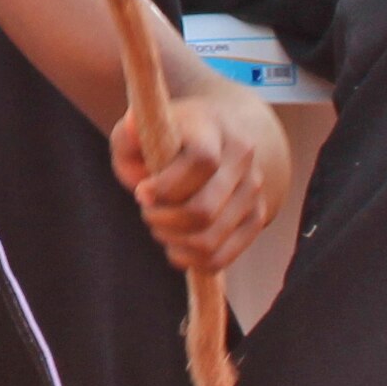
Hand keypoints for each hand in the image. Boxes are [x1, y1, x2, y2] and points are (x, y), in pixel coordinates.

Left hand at [113, 82, 287, 273]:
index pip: (202, 162)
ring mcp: (253, 191)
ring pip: (211, 239)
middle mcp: (241, 159)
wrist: (222, 137)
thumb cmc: (170, 139)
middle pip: (204, 210)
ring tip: (160, 227)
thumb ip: (129, 135)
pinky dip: (192, 261)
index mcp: (213, 130)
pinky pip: (222, 257)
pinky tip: (175, 246)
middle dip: (164, 219)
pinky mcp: (257, 218)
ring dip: (174, 241)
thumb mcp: (146, 130)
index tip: (141, 193)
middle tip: (147, 212)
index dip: (167, 186)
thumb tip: (131, 124)